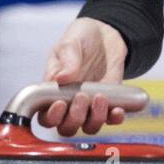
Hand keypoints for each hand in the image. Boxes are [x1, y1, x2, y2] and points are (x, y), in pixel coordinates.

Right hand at [41, 18, 129, 136]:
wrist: (105, 36)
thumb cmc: (79, 40)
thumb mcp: (69, 44)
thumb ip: (66, 61)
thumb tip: (61, 79)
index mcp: (52, 93)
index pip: (46, 118)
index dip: (52, 117)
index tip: (60, 103)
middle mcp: (69, 104)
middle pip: (67, 128)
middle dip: (74, 117)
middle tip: (82, 96)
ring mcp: (89, 106)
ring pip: (89, 127)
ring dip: (95, 119)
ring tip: (100, 97)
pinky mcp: (109, 103)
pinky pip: (111, 119)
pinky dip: (115, 119)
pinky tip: (117, 109)